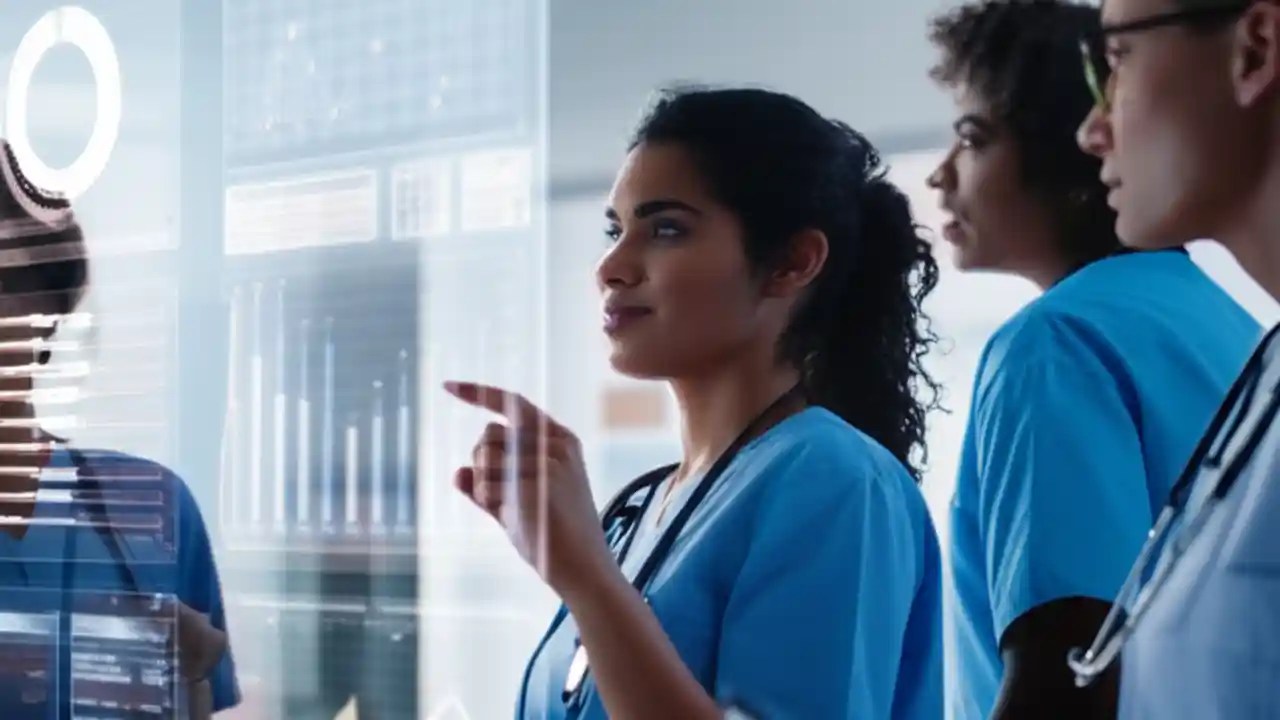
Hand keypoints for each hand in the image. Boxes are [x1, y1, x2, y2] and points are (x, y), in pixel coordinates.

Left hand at [445, 381, 615, 594]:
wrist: (583, 569)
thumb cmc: (554, 538)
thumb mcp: (517, 506)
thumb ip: (489, 486)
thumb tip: (458, 472)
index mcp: (560, 440)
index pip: (513, 404)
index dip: (479, 393)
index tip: (447, 386)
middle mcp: (557, 442)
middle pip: (490, 433)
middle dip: (481, 462)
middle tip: (497, 496)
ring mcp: (550, 459)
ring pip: (484, 456)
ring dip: (482, 485)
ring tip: (508, 510)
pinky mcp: (539, 480)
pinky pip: (486, 482)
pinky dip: (487, 501)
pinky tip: (513, 517)